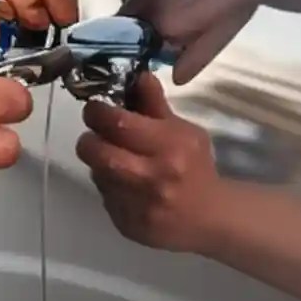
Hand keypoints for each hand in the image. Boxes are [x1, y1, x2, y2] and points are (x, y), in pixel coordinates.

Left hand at [77, 72, 223, 253]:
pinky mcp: (126, 226)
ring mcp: (137, 206)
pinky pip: (104, 197)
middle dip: (89, 139)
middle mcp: (151, 177)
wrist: (211, 219)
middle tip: (94, 135)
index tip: (95, 108)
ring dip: (98, 163)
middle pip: (97, 152)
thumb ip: (155, 105)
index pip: (118, 123)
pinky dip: (108, 186)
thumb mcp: (183, 131)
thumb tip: (138, 75)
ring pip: (97, 174)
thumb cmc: (196, 167)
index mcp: (168, 148)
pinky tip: (126, 185)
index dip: (97, 112)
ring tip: (114, 159)